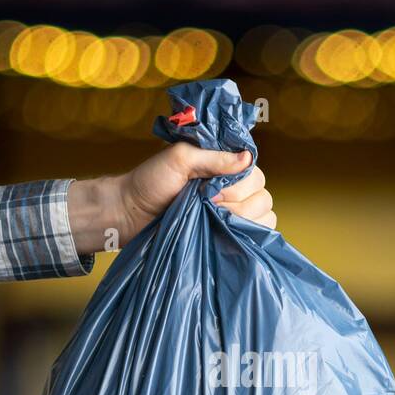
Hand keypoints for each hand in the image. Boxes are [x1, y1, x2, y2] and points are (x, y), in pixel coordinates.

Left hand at [66, 142, 275, 253]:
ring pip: (264, 218)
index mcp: (225, 166)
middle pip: (263, 198)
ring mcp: (232, 214)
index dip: (239, 185)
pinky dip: (246, 236)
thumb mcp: (178, 159)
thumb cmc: (149, 182)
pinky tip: (224, 233)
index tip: (212, 190)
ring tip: (211, 219)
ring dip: (240, 220)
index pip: (255, 174)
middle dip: (237, 204)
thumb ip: (213, 157)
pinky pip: (253, 237)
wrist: (130, 213)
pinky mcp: (227, 235)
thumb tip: (246, 158)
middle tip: (208, 205)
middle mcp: (234, 189)